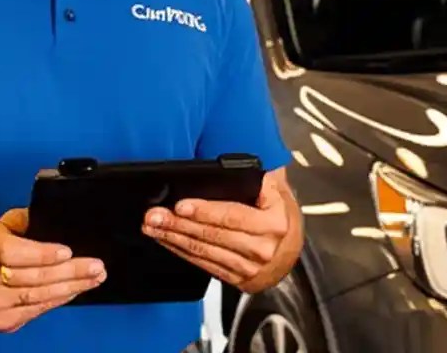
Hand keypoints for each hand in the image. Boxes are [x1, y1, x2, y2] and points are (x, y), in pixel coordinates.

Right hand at [0, 208, 105, 332]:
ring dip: (72, 287)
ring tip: (95, 278)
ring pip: (38, 296)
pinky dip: (60, 300)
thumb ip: (29, 219)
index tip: (67, 251)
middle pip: (32, 277)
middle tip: (96, 266)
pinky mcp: (0, 320)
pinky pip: (37, 310)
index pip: (12, 252)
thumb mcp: (7, 225)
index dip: (41, 253)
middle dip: (70, 272)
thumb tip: (59, 217)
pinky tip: (76, 290)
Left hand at [143, 169, 299, 292]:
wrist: (292, 250)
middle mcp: (263, 247)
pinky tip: (169, 243)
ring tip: (153, 228)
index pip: (232, 215)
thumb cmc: (281, 215)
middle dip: (179, 225)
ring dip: (174, 240)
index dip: (204, 211)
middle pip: (213, 235)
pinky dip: (184, 254)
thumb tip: (233, 166)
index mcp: (274, 221)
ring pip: (206, 252)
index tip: (180, 205)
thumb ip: (259, 177)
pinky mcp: (240, 280)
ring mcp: (252, 268)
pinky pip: (207, 266)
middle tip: (154, 216)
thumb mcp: (277, 190)